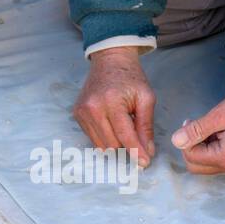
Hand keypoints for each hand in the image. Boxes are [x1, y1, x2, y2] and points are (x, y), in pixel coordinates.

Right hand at [73, 46, 156, 166]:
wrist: (111, 60)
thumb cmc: (131, 78)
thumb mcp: (146, 98)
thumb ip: (146, 126)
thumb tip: (147, 152)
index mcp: (111, 102)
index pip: (125, 136)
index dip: (136, 151)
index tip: (145, 163)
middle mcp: (92, 108)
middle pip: (112, 144)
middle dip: (127, 146)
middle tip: (137, 136)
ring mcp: (82, 112)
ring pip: (101, 145)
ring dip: (116, 142)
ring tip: (124, 125)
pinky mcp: (77, 114)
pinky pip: (93, 138)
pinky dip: (106, 137)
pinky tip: (112, 123)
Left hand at [171, 90, 224, 174]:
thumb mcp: (220, 115)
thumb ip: (197, 130)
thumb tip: (176, 141)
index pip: (191, 157)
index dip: (186, 140)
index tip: (191, 122)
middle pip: (195, 166)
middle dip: (191, 147)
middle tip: (197, 126)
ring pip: (203, 164)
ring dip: (200, 147)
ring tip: (209, 128)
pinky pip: (214, 160)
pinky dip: (209, 148)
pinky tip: (216, 133)